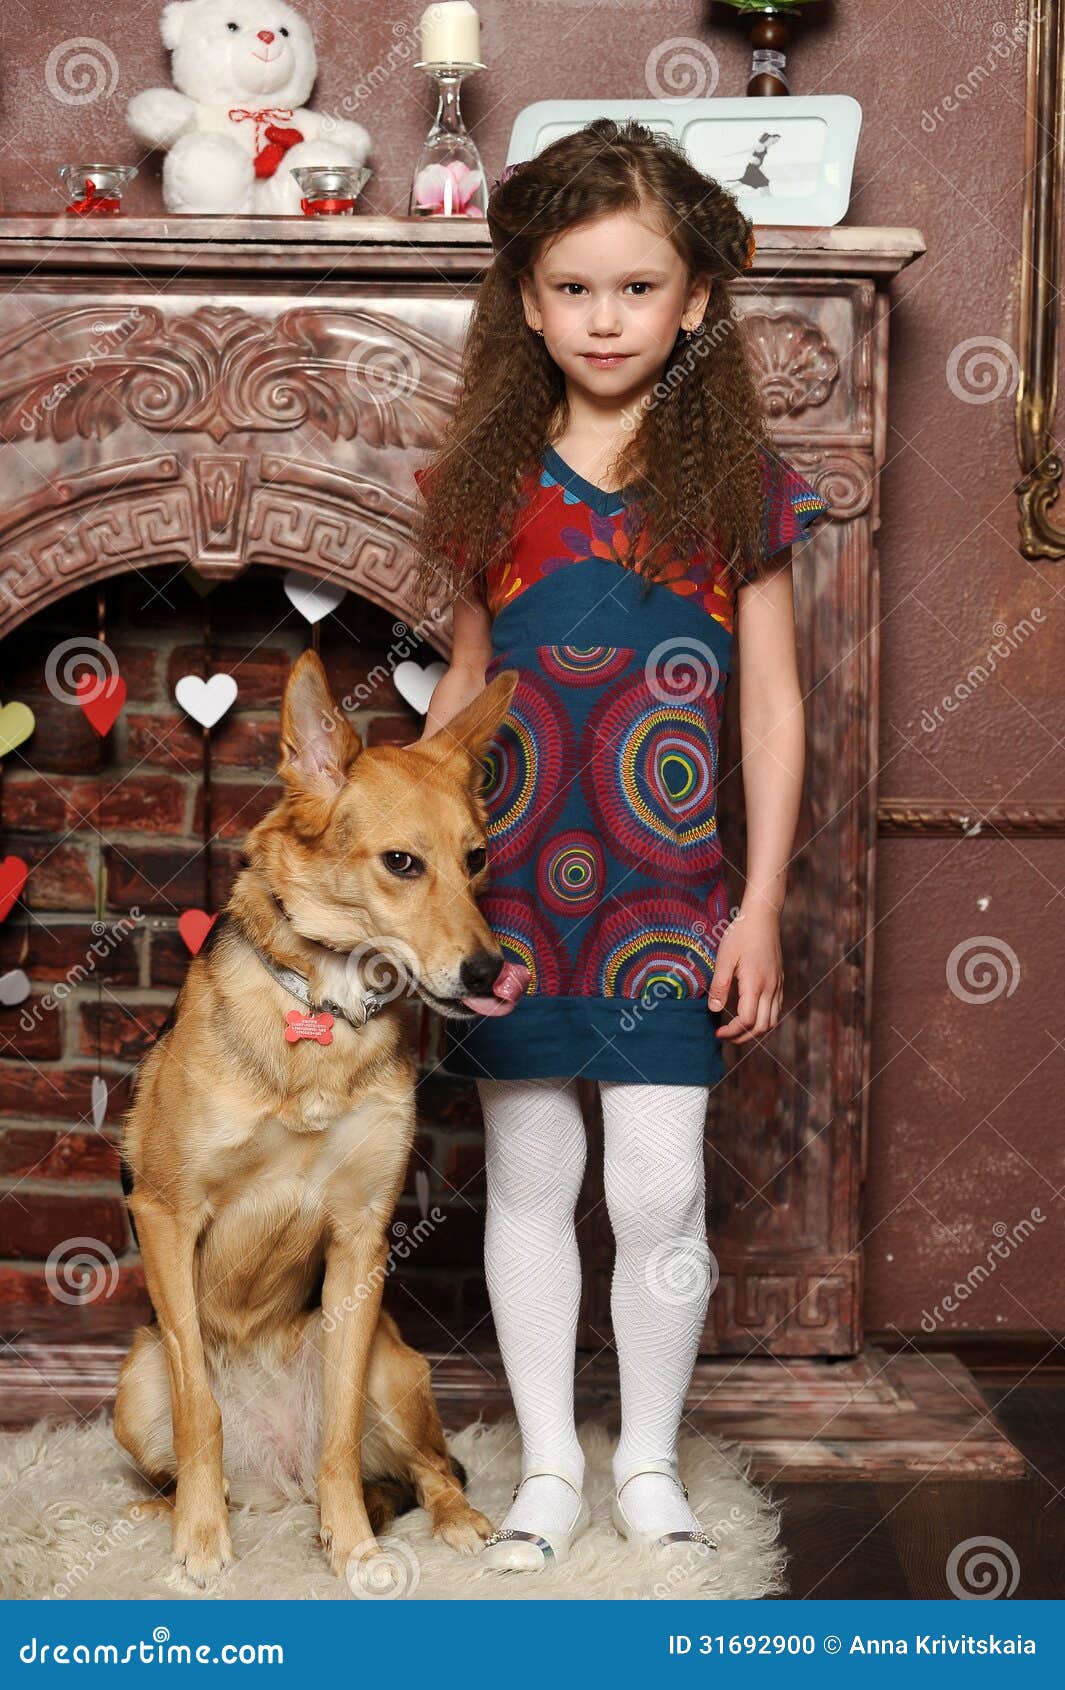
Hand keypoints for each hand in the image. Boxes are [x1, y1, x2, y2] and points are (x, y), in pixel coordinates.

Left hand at [707, 905, 783, 1042]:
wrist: (763, 917)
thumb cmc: (741, 935)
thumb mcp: (724, 958)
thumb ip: (719, 985)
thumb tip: (713, 1010)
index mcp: (755, 984)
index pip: (747, 1021)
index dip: (732, 1032)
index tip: (717, 1031)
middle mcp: (770, 988)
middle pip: (762, 1027)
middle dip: (743, 1037)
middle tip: (725, 1036)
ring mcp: (778, 985)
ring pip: (772, 1020)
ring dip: (756, 1031)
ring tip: (737, 1030)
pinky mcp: (780, 980)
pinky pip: (776, 1009)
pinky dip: (765, 1019)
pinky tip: (751, 1015)